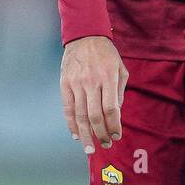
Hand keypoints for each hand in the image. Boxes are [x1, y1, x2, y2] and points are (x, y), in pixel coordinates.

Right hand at [60, 36, 127, 153]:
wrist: (84, 35)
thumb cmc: (106, 54)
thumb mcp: (120, 68)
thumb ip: (119, 91)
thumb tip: (116, 114)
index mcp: (108, 78)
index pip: (111, 109)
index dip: (114, 126)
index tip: (117, 136)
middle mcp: (91, 82)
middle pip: (96, 116)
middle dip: (101, 134)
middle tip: (106, 145)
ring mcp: (76, 84)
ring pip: (80, 116)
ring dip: (86, 135)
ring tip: (90, 148)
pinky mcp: (65, 84)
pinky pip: (67, 108)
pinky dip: (71, 124)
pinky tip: (76, 135)